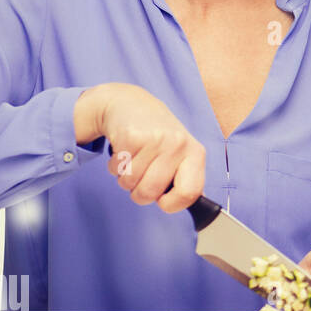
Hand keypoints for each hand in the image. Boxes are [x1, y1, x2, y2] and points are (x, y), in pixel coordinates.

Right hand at [78, 83, 206, 212]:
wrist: (130, 103)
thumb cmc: (158, 137)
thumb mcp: (179, 154)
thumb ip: (183, 179)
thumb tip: (184, 206)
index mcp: (195, 154)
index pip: (190, 193)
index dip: (172, 204)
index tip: (163, 201)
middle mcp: (179, 145)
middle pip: (150, 192)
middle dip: (139, 193)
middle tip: (141, 177)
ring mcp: (156, 139)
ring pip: (130, 182)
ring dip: (125, 178)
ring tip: (133, 159)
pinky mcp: (132, 135)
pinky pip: (116, 169)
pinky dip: (115, 166)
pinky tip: (124, 150)